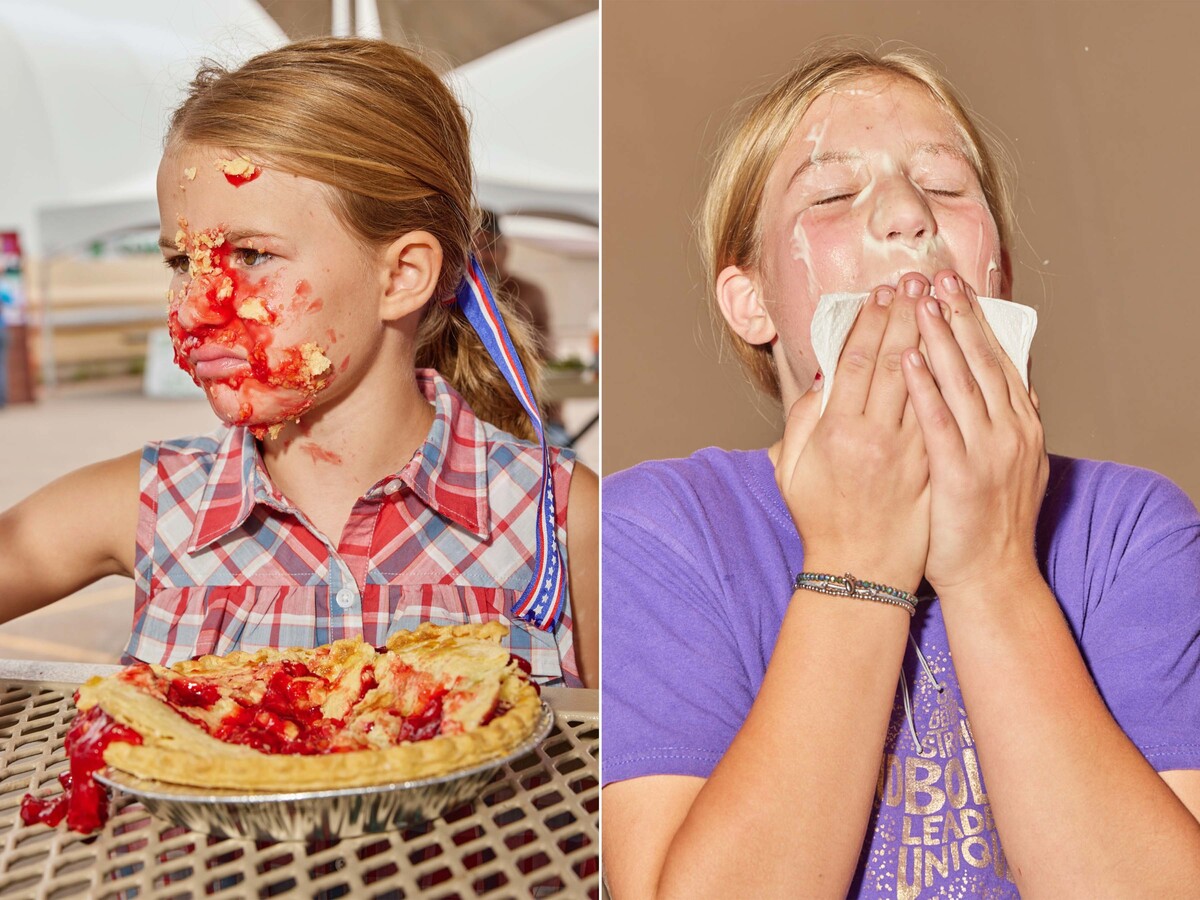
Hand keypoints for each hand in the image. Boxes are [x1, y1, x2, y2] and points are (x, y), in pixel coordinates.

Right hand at [775, 278, 931, 593]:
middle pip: (901, 361)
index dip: (873, 323)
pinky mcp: (938, 469)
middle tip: (919, 280)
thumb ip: (805, 421)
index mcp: (838, 434)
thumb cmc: (822, 520)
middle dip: (911, 316)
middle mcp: (877, 439)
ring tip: (946, 303)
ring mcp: (913, 454)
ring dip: (941, 338)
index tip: (883, 294)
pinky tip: (967, 356)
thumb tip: (826, 379)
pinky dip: (960, 383)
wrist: (861, 573)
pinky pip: (952, 416)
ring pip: (933, 383)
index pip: (860, 361)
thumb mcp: (794, 469)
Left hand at [902, 269, 1048, 593]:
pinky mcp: (959, 472)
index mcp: (1018, 424)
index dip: (975, 320)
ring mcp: (987, 450)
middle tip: (935, 276)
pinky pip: (938, 420)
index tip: (953, 287)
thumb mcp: (1009, 465)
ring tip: (917, 300)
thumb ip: (1001, 424)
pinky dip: (925, 385)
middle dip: (957, 314)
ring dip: (939, 335)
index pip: (995, 358)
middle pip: (980, 359)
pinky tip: (908, 356)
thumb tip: (994, 386)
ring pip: (961, 380)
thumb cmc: (985, 522)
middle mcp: (1009, 430)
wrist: (992, 576)